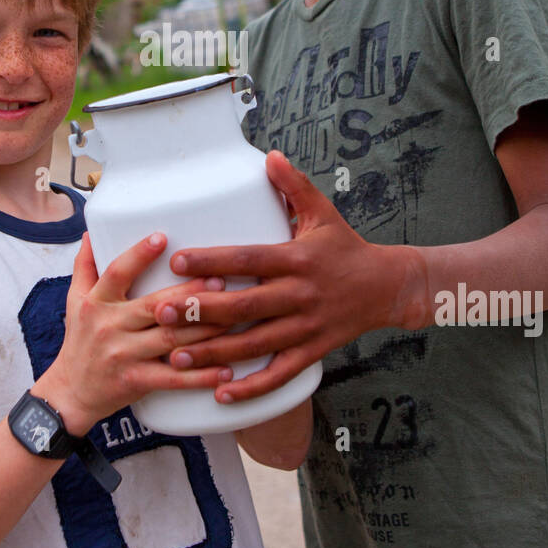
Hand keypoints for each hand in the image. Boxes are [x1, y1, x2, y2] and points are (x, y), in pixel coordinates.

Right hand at [42, 231, 233, 433]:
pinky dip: (200, 376)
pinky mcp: (136, 382)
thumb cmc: (78, 342)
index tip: (162, 238)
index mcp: (97, 303)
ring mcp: (124, 355)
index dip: (139, 255)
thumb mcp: (74, 302)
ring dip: (204, 330)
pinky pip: (173, 379)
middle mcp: (110, 327)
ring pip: (170, 339)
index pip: (117, 273)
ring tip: (234, 318)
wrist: (70, 393)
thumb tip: (90, 233)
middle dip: (190, 295)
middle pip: (155, 306)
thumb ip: (85, 267)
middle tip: (221, 281)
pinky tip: (226, 370)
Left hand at [152, 151, 425, 402]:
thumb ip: (294, 185)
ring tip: (175, 354)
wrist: (387, 288)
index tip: (177, 260)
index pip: (248, 259)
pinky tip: (220, 392)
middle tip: (160, 312)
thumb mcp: (323, 212)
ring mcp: (305, 327)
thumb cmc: (346, 247)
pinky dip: (250, 387)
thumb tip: (270, 155)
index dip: (212, 261)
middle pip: (244, 306)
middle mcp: (299, 294)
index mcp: (297, 258)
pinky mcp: (311, 352)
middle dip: (200, 311)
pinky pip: (278, 374)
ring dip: (214, 352)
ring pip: (254, 344)